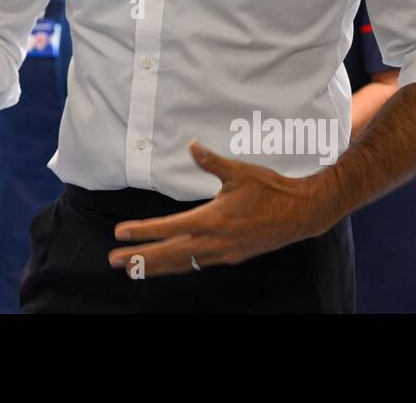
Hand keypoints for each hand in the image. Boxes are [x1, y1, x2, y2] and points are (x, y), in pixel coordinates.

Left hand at [106, 141, 331, 276]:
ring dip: (155, 266)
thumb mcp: (239, 172)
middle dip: (139, 257)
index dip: (142, 231)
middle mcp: (214, 241)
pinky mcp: (231, 257)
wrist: (302, 213)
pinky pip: (198, 264)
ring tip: (131, 269)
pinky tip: (167, 265)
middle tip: (114, 260)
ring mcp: (223, 253)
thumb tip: (192, 145)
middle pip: (169, 254)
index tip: (120, 233)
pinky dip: (178, 266)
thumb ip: (211, 161)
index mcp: (212, 220)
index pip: (168, 228)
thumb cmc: (270, 189)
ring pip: (182, 263)